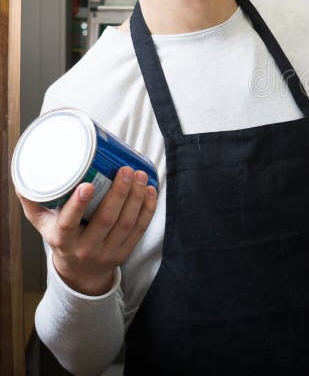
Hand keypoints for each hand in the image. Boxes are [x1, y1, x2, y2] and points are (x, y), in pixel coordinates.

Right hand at [17, 166, 157, 295]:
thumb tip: (23, 177)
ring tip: (140, 176)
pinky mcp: (125, 252)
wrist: (79, 274)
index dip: (78, 205)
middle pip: (106, 220)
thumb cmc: (61, 240)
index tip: (88, 185)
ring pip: (126, 223)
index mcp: (62, 240)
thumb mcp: (42, 225)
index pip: (69, 223)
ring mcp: (107, 252)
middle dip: (119, 193)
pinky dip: (147, 209)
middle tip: (126, 170)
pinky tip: (150, 191)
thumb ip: (34, 202)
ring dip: (136, 198)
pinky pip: (139, 229)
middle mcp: (85, 248)